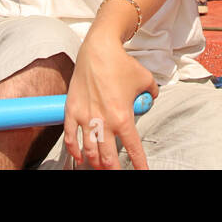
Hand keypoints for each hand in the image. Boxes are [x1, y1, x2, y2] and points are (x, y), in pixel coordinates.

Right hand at [63, 34, 158, 169]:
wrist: (99, 49)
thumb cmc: (122, 64)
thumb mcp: (146, 79)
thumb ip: (151, 94)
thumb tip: (150, 101)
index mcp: (123, 117)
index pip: (132, 149)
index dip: (138, 164)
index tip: (142, 172)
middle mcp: (103, 121)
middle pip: (107, 157)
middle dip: (113, 169)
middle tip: (116, 172)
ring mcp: (85, 117)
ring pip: (89, 151)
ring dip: (95, 162)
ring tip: (100, 167)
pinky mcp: (71, 111)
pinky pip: (70, 137)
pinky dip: (74, 151)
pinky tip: (79, 157)